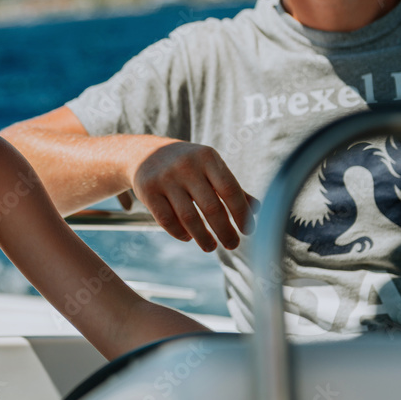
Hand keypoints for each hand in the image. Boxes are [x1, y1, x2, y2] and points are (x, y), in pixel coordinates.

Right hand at [131, 141, 255, 250]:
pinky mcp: (147, 190)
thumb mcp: (209, 167)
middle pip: (211, 207)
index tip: (248, 231)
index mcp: (207, 157)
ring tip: (211, 247)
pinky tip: (188, 237)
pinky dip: (180, 233)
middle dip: (225, 231)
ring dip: (203, 237)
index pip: (230, 190)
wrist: (143, 152)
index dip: (241, 213)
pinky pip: (167, 220)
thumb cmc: (187, 164)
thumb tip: (257, 209)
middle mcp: (186, 166)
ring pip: (189, 218)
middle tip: (233, 244)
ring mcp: (165, 178)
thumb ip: (231, 187)